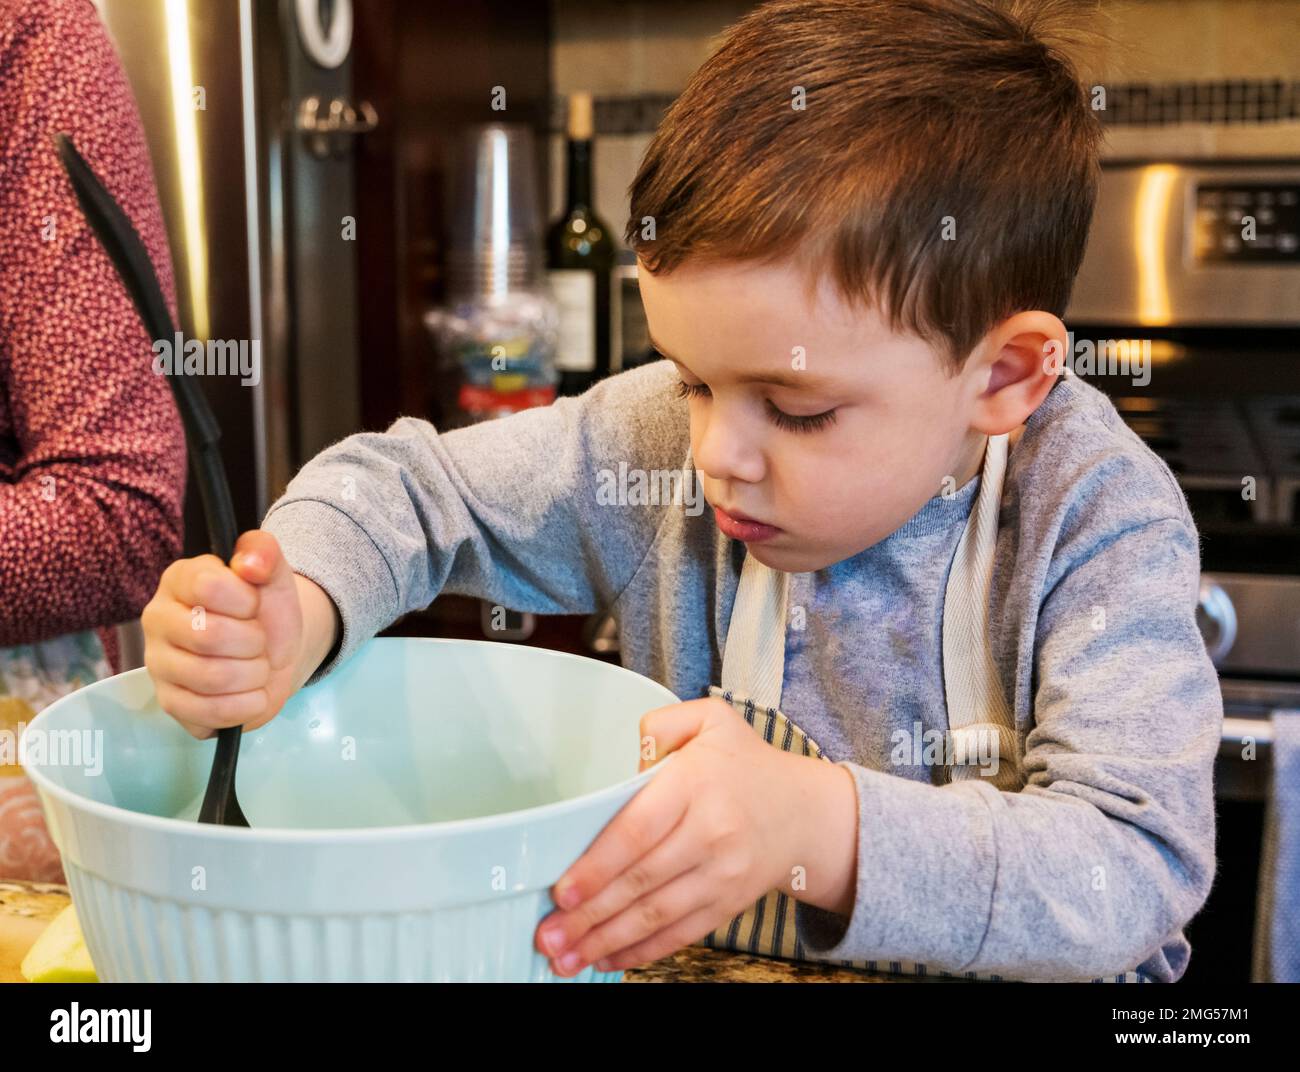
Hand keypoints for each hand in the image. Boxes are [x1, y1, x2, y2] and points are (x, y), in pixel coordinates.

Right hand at [141, 529, 314, 738]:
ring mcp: (158, 665)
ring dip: (253, 674)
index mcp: (179, 580)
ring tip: (255, 665)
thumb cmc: (265, 607)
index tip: (254, 604)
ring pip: (212, 678)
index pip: (208, 587)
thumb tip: (248, 564)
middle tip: (257, 640)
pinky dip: (247, 705)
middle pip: (209, 637)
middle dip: (253, 641)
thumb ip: (263, 551)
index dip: (246, 601)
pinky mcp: (171, 705)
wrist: (276, 651)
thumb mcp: (273, 571)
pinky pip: (211, 713)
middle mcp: (157, 620)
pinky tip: (250, 693)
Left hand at [533, 696, 858, 975]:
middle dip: (590, 914)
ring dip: (606, 940)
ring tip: (565, 958)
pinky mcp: (728, 903)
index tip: (563, 891)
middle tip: (547, 936)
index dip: (599, 865)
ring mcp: (722, 874)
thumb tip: (625, 761)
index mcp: (695, 783)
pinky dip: (643, 951)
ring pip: (657, 915)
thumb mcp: (710, 721)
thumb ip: (660, 726)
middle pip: (641, 880)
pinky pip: (681, 934)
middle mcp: (710, 832)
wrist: (807, 812)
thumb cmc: (747, 765)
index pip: (639, 829)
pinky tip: (608, 959)